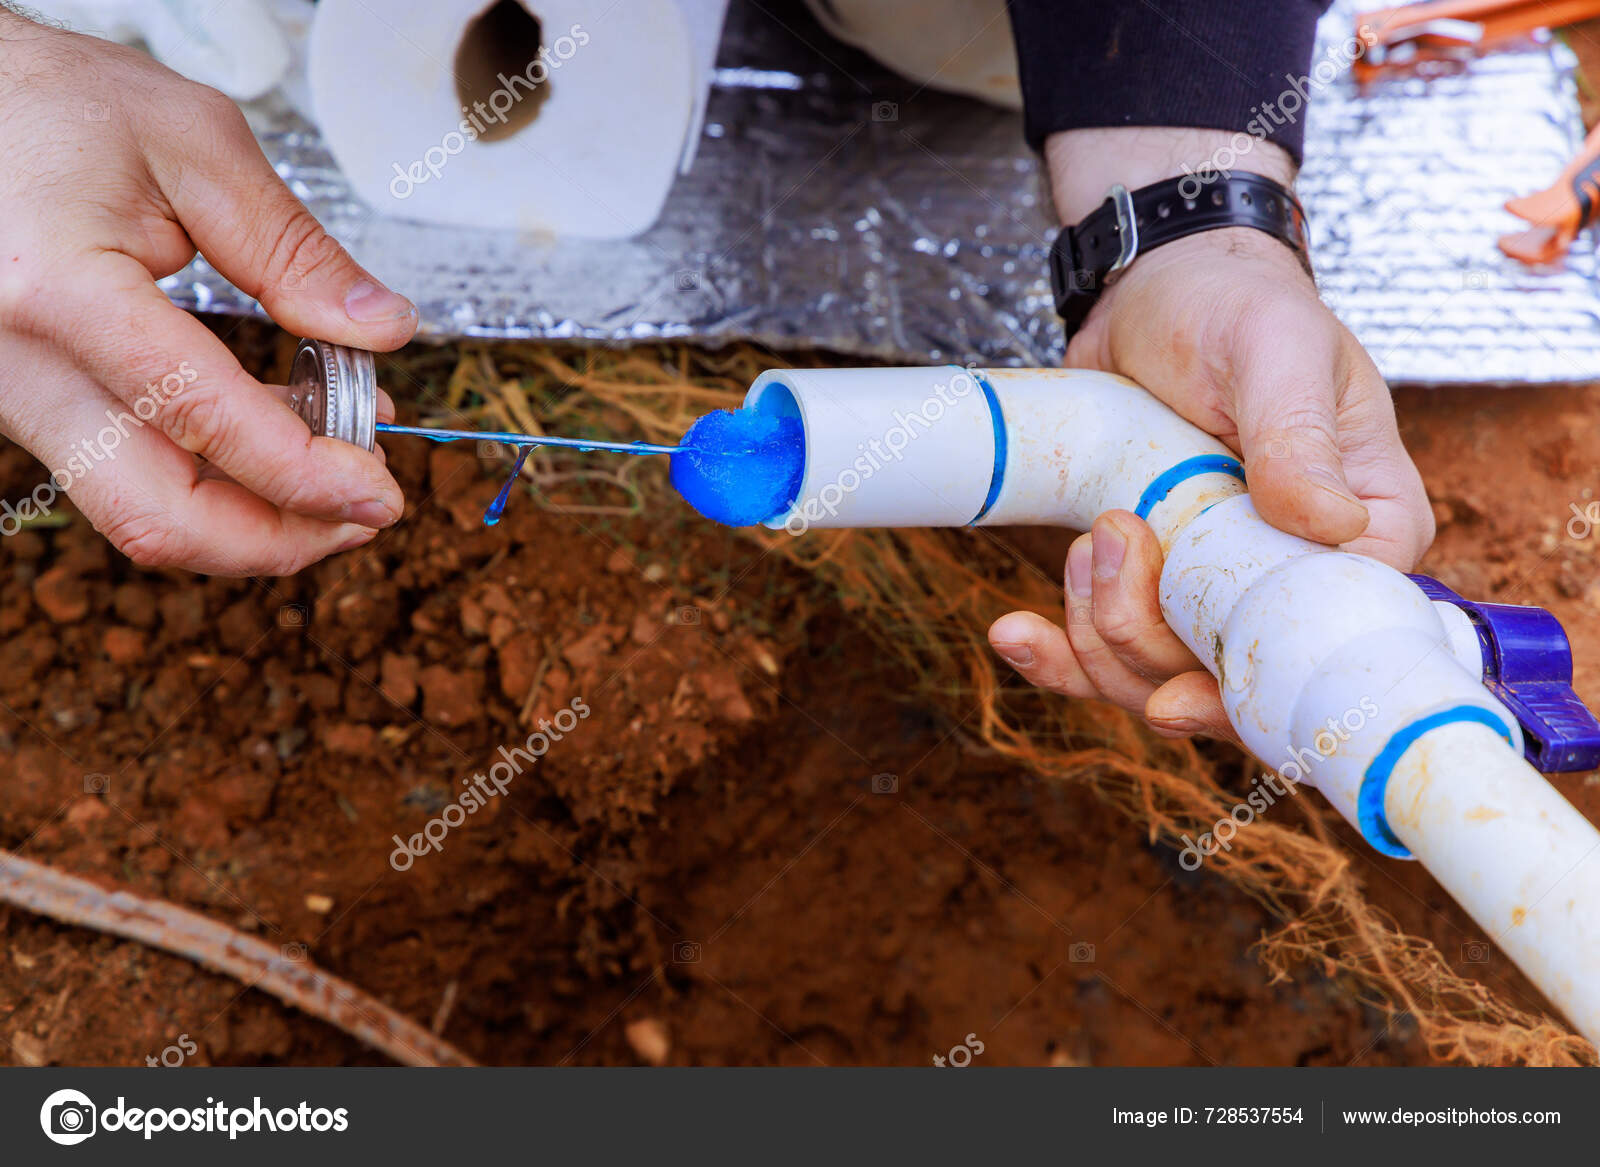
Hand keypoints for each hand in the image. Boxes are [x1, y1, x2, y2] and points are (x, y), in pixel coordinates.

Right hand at [0, 14, 415, 574]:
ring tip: (342, 472)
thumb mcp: (193, 143)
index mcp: (60, 290)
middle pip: (157, 516)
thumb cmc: (50, 105)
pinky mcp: (28, 406)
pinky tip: (285, 439)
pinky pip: (125, 473)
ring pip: (138, 512)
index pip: (203, 420)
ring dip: (252, 519)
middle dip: (279, 540)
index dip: (306, 477)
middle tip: (366, 515)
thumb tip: (381, 328)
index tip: (381, 493)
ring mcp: (13, 396)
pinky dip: (213, 479)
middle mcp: (19, 364)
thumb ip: (291, 249)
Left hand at [988, 128, 1432, 742]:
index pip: (1329, 640)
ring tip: (1083, 541)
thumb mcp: (1275, 353)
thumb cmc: (1236, 307)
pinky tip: (1012, 634)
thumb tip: (1330, 526)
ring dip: (1098, 632)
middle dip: (1147, 641)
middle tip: (1108, 538)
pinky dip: (1055, 656)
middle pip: (1230, 678)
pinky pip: (1104, 651)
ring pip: (1157, 675)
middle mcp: (1297, 575)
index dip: (1252, 682)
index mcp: (1364, 530)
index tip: (1176, 695)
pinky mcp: (1149, 584)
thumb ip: (1298, 436)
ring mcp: (1216, 588)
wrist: (1158, 289)